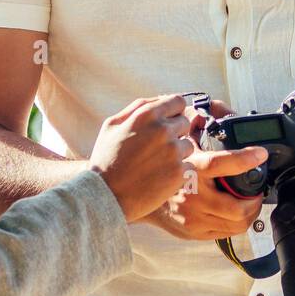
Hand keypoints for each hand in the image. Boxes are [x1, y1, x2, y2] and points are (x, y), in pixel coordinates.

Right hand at [89, 95, 195, 221]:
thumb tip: (159, 100)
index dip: (174, 111)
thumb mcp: (112, 125)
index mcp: (147, 115)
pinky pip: (189, 166)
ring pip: (188, 146)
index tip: (169, 122)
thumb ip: (137, 108)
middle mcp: (163, 130)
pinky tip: (160, 177)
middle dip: (175, 133)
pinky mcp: (179, 173)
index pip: (178, 102)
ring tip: (157, 164)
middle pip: (185, 123)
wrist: (105, 196)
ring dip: (178, 153)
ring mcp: (173, 152)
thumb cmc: (106, 159)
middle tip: (158, 148)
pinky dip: (178, 172)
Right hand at [144, 99, 267, 239]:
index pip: (223, 163)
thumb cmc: (159, 166)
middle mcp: (193, 196)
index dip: (245, 159)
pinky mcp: (193, 231)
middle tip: (258, 191)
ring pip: (236, 224)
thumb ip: (196, 120)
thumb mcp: (176, 139)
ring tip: (251, 202)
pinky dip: (237, 224)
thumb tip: (215, 110)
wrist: (135, 193)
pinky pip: (225, 234)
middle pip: (238, 208)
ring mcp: (193, 218)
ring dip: (250, 213)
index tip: (260, 154)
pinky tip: (236, 214)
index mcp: (191, 169)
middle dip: (255, 200)